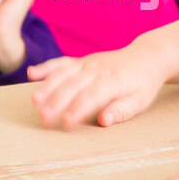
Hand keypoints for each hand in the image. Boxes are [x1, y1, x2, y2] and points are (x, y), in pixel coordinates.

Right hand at [28, 43, 166, 128]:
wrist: (146, 57)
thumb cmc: (143, 83)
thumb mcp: (140, 101)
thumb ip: (121, 111)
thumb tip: (104, 121)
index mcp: (113, 81)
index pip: (92, 96)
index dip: (78, 109)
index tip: (66, 122)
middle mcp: (97, 69)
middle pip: (73, 85)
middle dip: (57, 101)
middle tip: (44, 117)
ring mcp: (87, 63)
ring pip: (63, 73)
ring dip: (47, 86)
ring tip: (34, 101)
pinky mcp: (81, 61)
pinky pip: (61, 62)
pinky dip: (46, 67)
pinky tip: (31, 73)